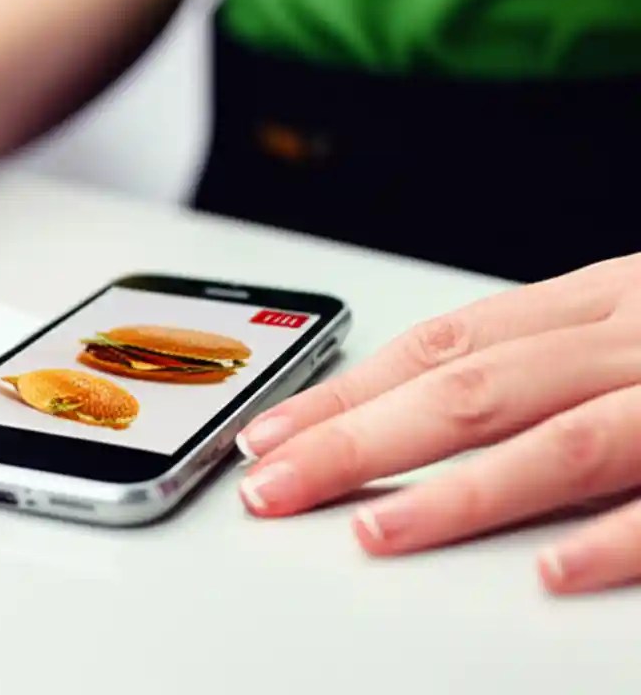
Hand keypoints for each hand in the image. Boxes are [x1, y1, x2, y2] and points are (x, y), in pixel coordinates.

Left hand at [236, 255, 640, 594]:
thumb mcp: (638, 319)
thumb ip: (549, 359)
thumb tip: (428, 404)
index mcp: (598, 301)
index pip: (442, 347)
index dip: (344, 393)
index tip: (266, 435)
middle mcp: (629, 339)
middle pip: (471, 391)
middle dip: (358, 441)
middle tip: (274, 486)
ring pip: (560, 443)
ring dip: (457, 492)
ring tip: (373, 530)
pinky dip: (610, 538)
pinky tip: (549, 569)